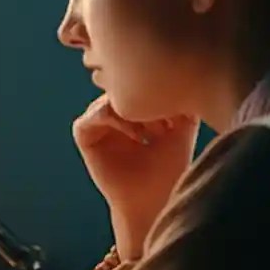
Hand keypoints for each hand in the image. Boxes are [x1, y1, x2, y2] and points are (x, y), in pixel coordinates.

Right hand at [73, 95, 199, 259]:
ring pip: (108, 99)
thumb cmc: (168, 167)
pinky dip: (115, 120)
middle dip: (145, 99)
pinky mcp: (84, 136)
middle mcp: (112, 112)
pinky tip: (137, 137)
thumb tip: (185, 71)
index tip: (179, 113)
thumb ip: (181, 98)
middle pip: (122, 86)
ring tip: (154, 131)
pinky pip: (92, 116)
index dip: (158, 90)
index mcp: (132, 106)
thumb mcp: (182, 124)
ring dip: (131, 111)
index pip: (137, 81)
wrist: (153, 198)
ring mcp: (97, 123)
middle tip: (167, 121)